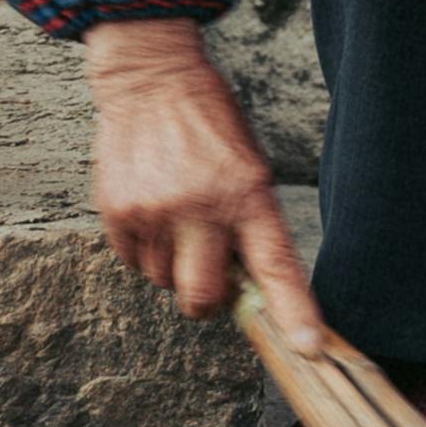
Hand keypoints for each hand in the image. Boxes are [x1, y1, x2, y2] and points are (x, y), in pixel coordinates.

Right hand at [84, 18, 313, 327]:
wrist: (150, 78)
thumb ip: (249, 224)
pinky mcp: (117, 211)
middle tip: (210, 273)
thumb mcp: (249, 167)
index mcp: (247, 195)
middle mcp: (201, 208)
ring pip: (163, 282)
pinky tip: (151, 210)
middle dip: (208, 300)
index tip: (308, 347)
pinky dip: (143, 249)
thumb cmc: (209, 124)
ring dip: (173, 265)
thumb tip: (246, 288)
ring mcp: (155, 212)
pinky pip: (132, 262)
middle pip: (203, 297)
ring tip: (177, 218)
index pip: (276, 266)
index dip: (293, 312)